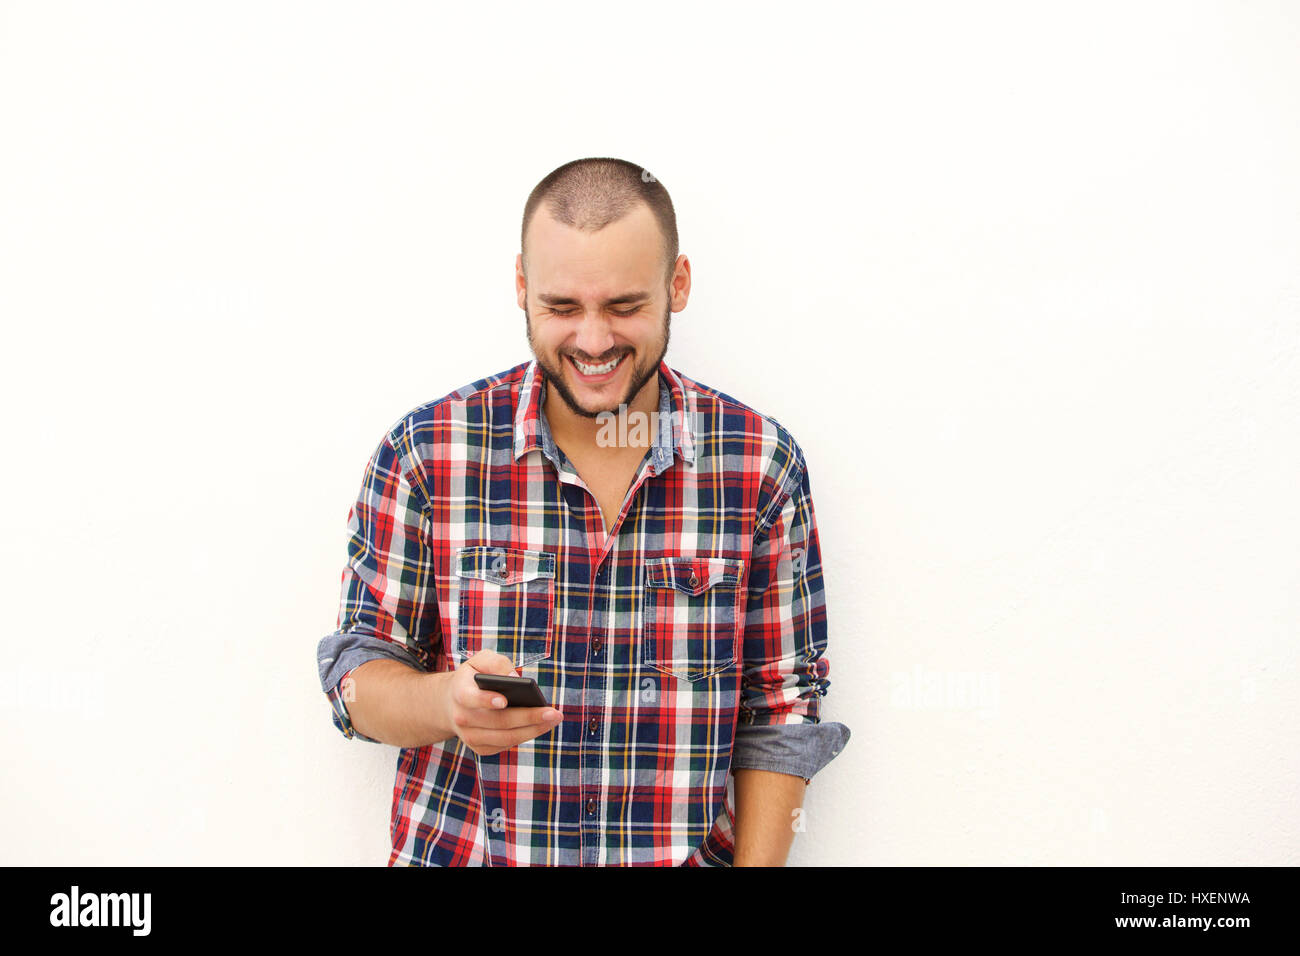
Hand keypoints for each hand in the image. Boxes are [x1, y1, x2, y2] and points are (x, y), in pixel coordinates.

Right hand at [441, 650, 562, 756]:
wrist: (451, 703)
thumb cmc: (473, 677)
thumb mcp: (480, 660)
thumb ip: (496, 663)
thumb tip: (515, 677)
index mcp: (459, 692)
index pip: (470, 698)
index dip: (486, 700)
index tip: (504, 700)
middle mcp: (462, 718)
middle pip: (498, 721)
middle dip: (528, 717)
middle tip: (553, 712)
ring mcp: (470, 736)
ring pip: (505, 737)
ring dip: (533, 730)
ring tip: (554, 719)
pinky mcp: (480, 748)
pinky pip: (506, 744)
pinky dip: (526, 736)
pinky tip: (543, 726)